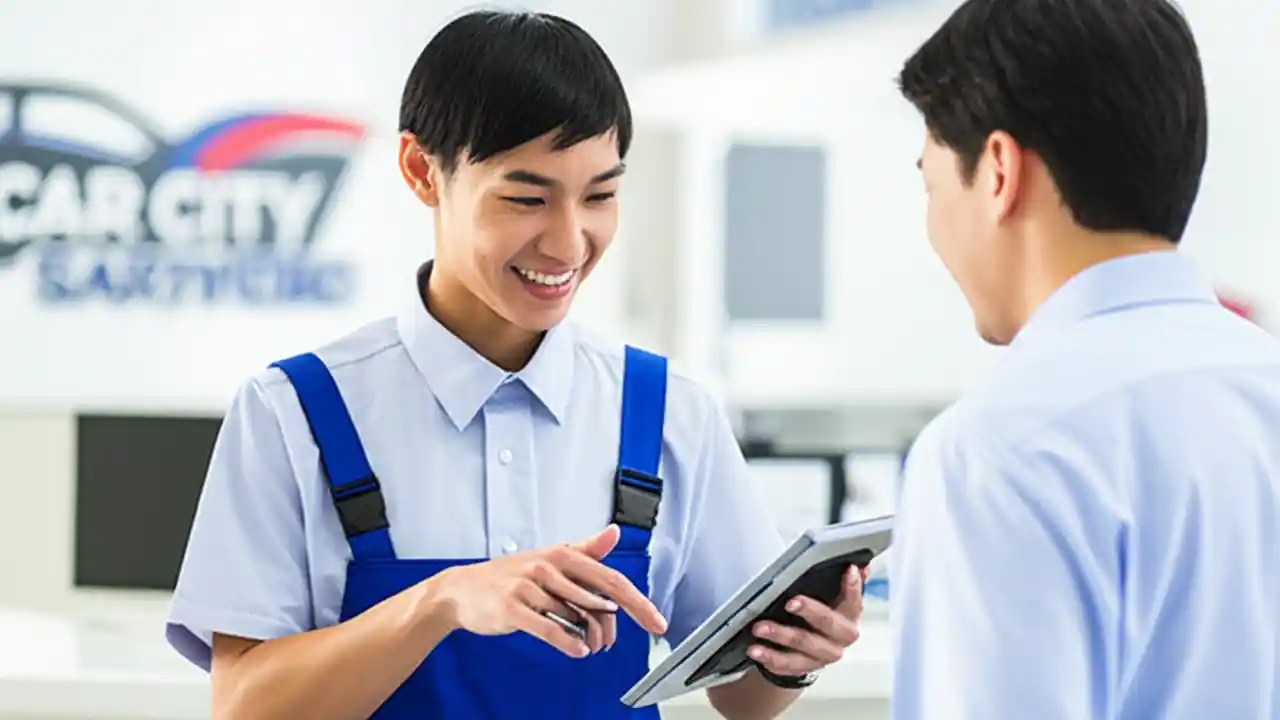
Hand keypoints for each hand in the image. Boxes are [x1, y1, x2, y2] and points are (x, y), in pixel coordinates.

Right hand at [431, 525, 667, 657]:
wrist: (463, 590)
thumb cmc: (510, 576)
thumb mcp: (549, 557)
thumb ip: (585, 549)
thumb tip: (613, 533)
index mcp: (563, 554)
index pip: (610, 578)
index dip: (638, 602)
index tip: (656, 621)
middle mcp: (549, 567)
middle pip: (599, 599)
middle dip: (616, 626)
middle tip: (612, 644)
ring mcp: (530, 587)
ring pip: (576, 616)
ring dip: (588, 638)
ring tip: (587, 646)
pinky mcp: (514, 608)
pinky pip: (551, 629)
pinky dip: (568, 644)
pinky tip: (577, 651)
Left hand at [747, 565, 868, 677]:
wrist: (810, 651)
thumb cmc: (821, 617)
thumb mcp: (832, 598)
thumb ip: (844, 583)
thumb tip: (862, 565)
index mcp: (850, 617)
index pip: (855, 600)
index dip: (852, 587)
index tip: (848, 571)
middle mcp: (841, 638)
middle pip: (828, 622)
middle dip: (809, 611)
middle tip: (790, 603)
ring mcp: (823, 656)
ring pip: (803, 645)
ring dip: (781, 635)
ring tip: (760, 627)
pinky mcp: (805, 668)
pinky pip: (787, 664)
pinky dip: (770, 657)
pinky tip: (756, 650)